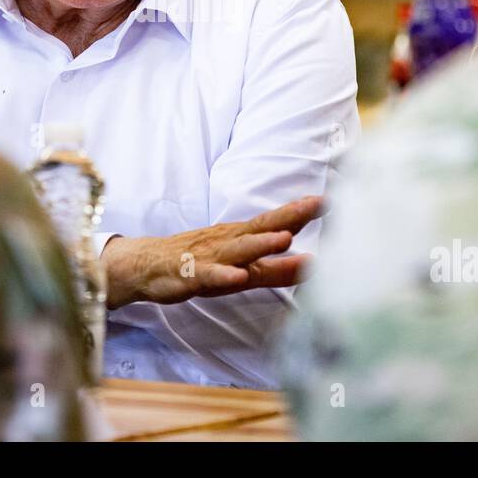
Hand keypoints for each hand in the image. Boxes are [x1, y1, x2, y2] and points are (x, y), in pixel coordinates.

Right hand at [101, 196, 320, 308]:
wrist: (146, 265)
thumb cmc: (199, 264)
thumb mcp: (241, 269)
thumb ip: (276, 270)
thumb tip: (313, 268)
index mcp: (241, 238)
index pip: (275, 221)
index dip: (302, 212)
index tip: (330, 200)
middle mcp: (229, 242)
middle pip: (262, 227)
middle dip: (291, 216)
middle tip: (318, 204)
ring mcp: (210, 257)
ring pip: (239, 250)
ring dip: (262, 244)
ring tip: (286, 238)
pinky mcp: (191, 275)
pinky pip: (209, 276)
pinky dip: (224, 276)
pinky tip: (238, 277)